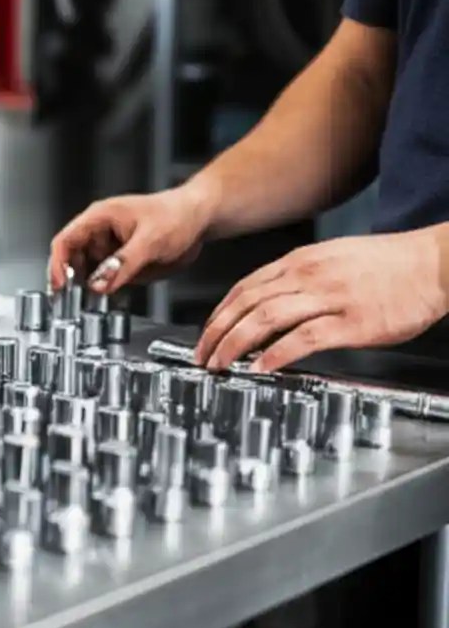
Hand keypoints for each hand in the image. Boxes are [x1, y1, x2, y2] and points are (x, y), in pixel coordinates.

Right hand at [48, 184, 214, 293]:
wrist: (199, 219)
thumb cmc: (177, 216)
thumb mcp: (151, 241)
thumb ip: (123, 264)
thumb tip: (98, 284)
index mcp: (99, 218)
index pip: (65, 241)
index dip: (58, 264)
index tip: (59, 286)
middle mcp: (100, 233)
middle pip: (71, 259)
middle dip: (70, 280)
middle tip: (73, 301)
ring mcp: (109, 248)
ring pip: (87, 272)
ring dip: (87, 288)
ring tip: (90, 303)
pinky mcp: (119, 261)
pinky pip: (104, 279)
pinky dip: (103, 290)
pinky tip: (106, 299)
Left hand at [194, 227, 448, 372]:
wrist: (434, 263)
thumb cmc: (388, 265)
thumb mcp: (332, 259)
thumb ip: (298, 279)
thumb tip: (266, 303)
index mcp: (301, 261)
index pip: (244, 287)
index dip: (218, 313)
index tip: (206, 334)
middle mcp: (309, 275)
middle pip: (247, 303)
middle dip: (217, 332)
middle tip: (202, 356)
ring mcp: (330, 298)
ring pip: (266, 318)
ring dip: (236, 343)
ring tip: (220, 364)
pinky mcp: (352, 322)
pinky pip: (304, 338)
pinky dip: (276, 354)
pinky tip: (261, 367)